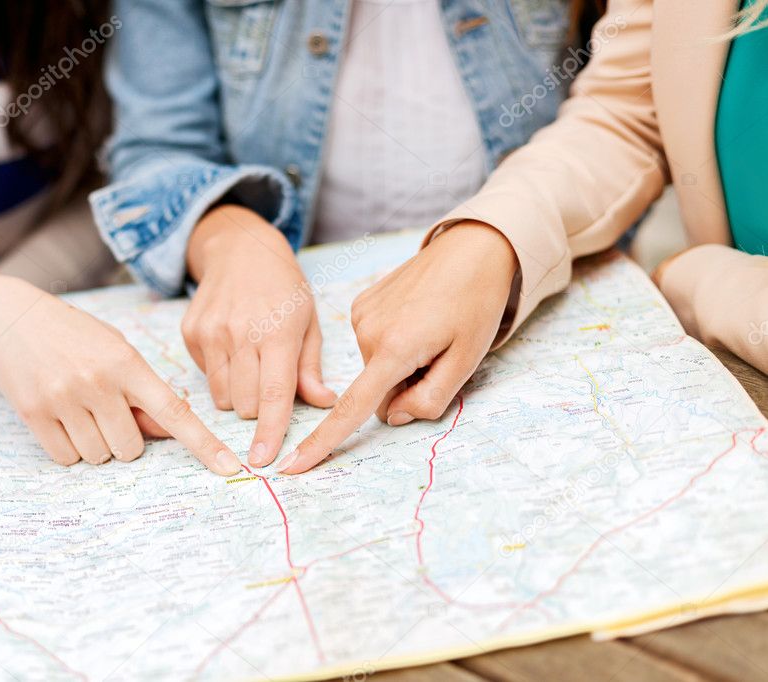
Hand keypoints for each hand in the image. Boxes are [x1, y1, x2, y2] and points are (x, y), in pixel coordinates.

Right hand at [0, 267, 240, 474]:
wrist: (10, 318)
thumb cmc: (75, 336)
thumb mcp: (116, 351)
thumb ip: (143, 391)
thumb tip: (168, 432)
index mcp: (126, 362)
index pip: (173, 411)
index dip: (203, 444)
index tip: (229, 468)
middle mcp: (97, 382)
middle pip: (131, 448)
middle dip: (125, 439)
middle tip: (108, 412)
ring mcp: (63, 399)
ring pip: (99, 456)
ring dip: (97, 444)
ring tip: (82, 411)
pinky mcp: (33, 414)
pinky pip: (67, 458)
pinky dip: (70, 449)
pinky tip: (62, 419)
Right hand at [182, 205, 335, 466]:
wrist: (240, 247)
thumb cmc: (284, 287)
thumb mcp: (309, 320)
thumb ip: (311, 367)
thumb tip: (324, 404)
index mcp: (278, 332)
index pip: (274, 394)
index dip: (270, 431)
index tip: (263, 460)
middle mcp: (241, 334)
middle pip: (246, 404)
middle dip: (260, 407)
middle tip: (269, 380)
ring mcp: (211, 333)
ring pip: (223, 397)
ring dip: (239, 395)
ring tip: (251, 363)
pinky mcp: (191, 332)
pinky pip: (205, 378)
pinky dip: (221, 374)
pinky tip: (231, 346)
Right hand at [278, 221, 517, 473]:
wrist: (471, 250)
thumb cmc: (475, 305)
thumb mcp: (466, 360)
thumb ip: (429, 399)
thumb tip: (392, 416)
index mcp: (393, 349)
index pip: (352, 408)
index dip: (322, 442)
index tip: (292, 466)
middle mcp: (367, 332)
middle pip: (375, 390)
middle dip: (404, 386)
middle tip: (439, 356)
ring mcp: (360, 315)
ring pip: (375, 368)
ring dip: (399, 362)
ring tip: (430, 330)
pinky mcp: (361, 304)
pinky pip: (373, 343)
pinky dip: (392, 342)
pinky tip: (416, 317)